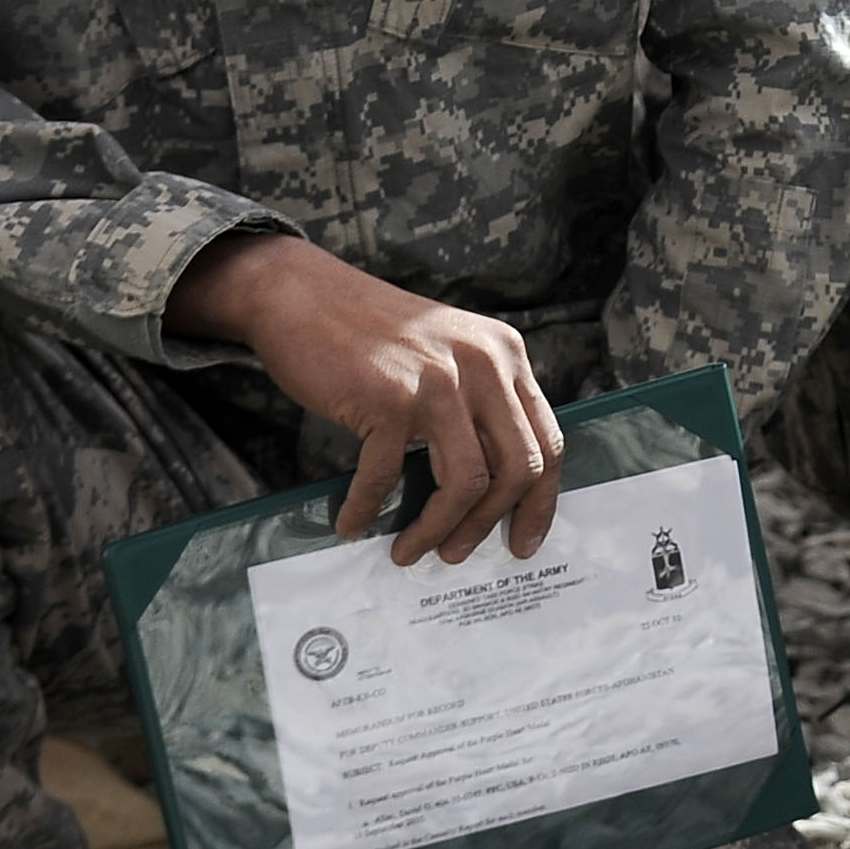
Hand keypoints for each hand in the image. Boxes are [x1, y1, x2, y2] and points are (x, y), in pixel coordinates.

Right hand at [166, 233, 567, 565]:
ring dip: (437, 529)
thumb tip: (495, 485)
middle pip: (518, 469)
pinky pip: (387, 477)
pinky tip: (351, 521)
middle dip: (490, 524)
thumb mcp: (450, 352)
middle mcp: (484, 365)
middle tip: (459, 554)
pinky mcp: (389, 397)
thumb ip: (480, 400)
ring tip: (409, 550)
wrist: (302, 294)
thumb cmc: (370, 336)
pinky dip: (366, 508)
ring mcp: (438, 381)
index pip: (548, 441)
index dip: (540, 501)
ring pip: (466, 482)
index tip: (523, 541)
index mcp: (506, 355)